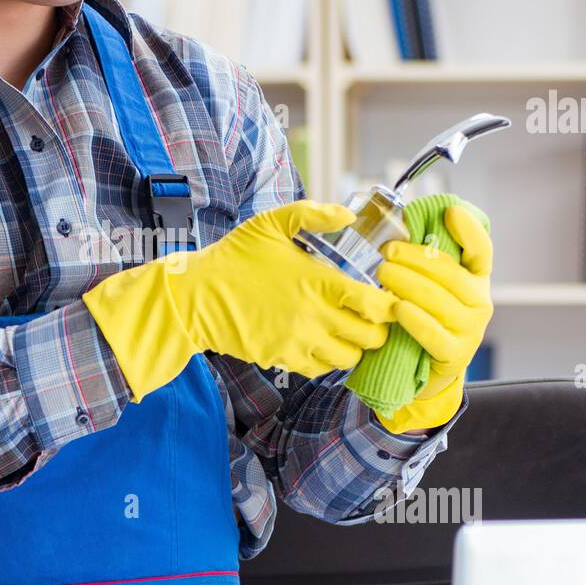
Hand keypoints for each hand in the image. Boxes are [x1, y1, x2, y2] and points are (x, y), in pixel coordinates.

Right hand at [82, 199, 397, 401]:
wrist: (196, 296)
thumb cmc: (233, 257)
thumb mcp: (271, 223)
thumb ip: (314, 214)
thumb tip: (348, 215)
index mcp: (319, 282)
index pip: (376, 305)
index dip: (390, 306)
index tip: (386, 300)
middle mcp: (314, 317)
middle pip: (370, 338)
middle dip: (376, 329)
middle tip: (370, 318)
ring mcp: (298, 342)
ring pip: (348, 358)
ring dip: (353, 347)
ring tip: (347, 332)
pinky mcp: (281, 359)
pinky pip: (319, 369)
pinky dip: (326, 360)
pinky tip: (320, 343)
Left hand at [372, 204, 492, 432]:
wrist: (428, 369)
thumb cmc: (427, 317)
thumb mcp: (432, 287)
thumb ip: (425, 261)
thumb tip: (400, 225)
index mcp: (477, 279)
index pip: (482, 251)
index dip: (470, 231)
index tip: (451, 211)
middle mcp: (480, 302)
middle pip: (451, 274)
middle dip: (417, 259)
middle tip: (387, 251)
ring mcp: (470, 329)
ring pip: (439, 301)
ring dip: (408, 284)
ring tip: (382, 273)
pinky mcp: (455, 354)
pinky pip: (433, 334)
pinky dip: (415, 319)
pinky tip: (397, 309)